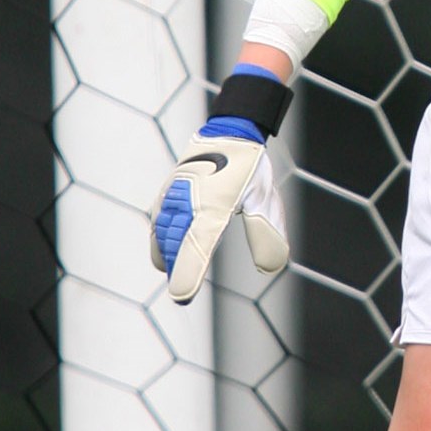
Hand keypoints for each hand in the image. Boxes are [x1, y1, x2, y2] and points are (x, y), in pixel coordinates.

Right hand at [149, 129, 288, 303]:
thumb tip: (272, 268)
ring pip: (162, 237)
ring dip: (169, 257)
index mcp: (214, 205)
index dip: (188, 273)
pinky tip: (167, 255)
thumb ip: (267, 234)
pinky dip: (161, 242)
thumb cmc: (249, 168)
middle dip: (179, 270)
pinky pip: (158, 225)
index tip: (181, 297)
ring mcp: (172, 197)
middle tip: (184, 293)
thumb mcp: (266, 200)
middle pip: (175, 247)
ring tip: (177, 274)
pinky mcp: (165, 196)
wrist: (228, 132)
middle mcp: (187, 202)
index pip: (198, 245)